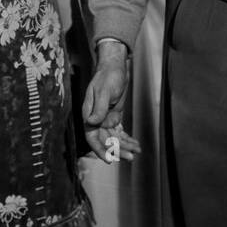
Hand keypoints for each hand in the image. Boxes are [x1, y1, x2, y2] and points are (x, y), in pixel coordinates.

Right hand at [81, 42, 140, 161]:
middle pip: (105, 140)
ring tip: (137, 151)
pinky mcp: (113, 117)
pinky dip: (127, 139)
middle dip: (117, 150)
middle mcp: (96, 119)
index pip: (92, 137)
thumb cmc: (107, 76)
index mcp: (89, 114)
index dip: (100, 149)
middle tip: (130, 157)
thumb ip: (99, 108)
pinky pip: (119, 132)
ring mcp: (105, 119)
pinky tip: (136, 144)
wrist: (115, 67)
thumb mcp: (104, 91)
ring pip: (114, 138)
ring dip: (124, 146)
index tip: (110, 159)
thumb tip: (91, 122)